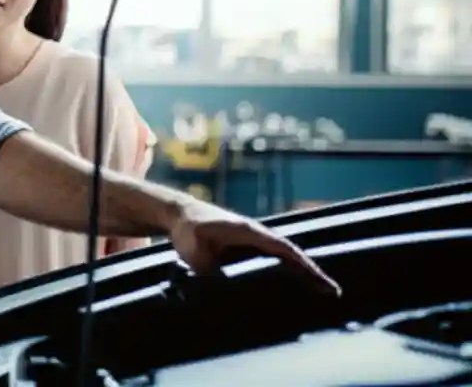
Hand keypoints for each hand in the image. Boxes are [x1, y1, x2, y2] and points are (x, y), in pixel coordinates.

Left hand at [169, 199, 341, 296]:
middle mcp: (256, 234)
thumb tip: (225, 294)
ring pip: (283, 257)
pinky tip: (292, 286)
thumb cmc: (187, 230)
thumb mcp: (195, 253)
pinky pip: (271, 258)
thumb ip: (211, 273)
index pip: (286, 250)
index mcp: (250, 232)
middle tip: (333, 293)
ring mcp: (252, 240)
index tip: (324, 283)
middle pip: (291, 255)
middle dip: (311, 272)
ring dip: (301, 271)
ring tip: (321, 292)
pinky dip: (286, 269)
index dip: (306, 267)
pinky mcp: (245, 246)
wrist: (177, 214)